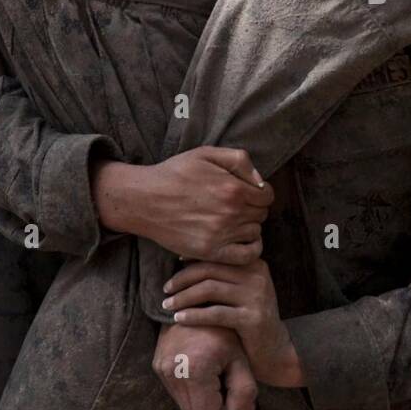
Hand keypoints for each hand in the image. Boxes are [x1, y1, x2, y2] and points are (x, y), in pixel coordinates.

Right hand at [93, 147, 272, 264]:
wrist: (143, 199)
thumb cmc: (174, 173)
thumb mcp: (206, 153)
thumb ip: (240, 161)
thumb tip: (260, 181)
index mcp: (232, 188)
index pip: (267, 196)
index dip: (260, 193)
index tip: (247, 193)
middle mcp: (230, 213)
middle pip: (261, 214)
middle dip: (253, 208)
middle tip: (236, 206)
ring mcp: (221, 234)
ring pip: (254, 233)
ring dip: (247, 226)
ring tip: (231, 221)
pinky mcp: (209, 251)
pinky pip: (246, 256)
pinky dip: (250, 250)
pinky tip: (239, 241)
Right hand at [152, 323, 256, 409]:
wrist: (197, 298)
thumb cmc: (225, 327)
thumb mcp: (240, 357)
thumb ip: (244, 390)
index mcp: (195, 368)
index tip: (245, 402)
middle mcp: (172, 371)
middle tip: (235, 393)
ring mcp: (161, 369)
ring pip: (187, 407)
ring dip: (206, 402)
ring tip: (222, 380)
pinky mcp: (157, 365)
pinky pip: (179, 393)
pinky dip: (196, 391)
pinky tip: (209, 374)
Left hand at [163, 258, 302, 387]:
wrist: (275, 349)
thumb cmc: (250, 318)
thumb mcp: (242, 291)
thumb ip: (224, 275)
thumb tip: (185, 260)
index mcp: (254, 264)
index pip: (216, 256)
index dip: (191, 262)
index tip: (174, 269)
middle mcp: (257, 275)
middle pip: (210, 270)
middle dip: (182, 279)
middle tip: (165, 290)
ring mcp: (257, 296)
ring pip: (210, 289)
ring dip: (183, 297)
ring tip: (168, 305)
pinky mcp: (252, 318)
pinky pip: (215, 313)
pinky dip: (193, 315)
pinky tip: (179, 319)